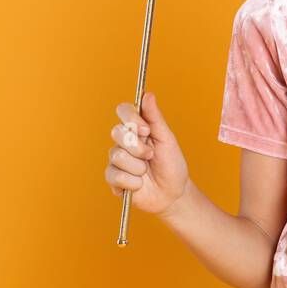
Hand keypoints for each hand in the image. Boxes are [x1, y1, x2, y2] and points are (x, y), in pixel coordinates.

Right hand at [105, 91, 189, 216]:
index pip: (123, 110)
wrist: (173, 193)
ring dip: (138, 166)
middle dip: (138, 147)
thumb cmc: (172, 164)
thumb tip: (148, 94)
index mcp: (137, 128)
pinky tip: (139, 184)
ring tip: (146, 171)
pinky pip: (115, 175)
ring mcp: (117, 159)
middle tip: (151, 155)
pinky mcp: (113, 178)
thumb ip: (155, 118)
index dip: (131, 118)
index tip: (146, 130)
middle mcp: (124, 141)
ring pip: (117, 156)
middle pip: (117, 132)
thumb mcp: (167, 139)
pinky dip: (133, 181)